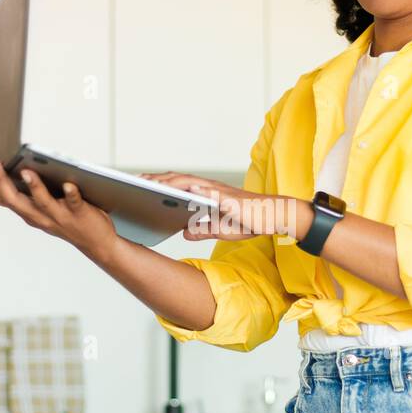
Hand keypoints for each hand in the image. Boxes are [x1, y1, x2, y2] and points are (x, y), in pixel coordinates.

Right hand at [0, 158, 117, 259]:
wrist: (97, 244)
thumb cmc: (68, 223)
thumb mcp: (40, 216)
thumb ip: (23, 205)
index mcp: (31, 215)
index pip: (6, 198)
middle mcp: (42, 217)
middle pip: (17, 200)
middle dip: (2, 182)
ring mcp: (60, 216)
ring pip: (43, 202)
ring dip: (34, 187)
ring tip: (26, 172)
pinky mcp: (80, 214)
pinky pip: (74, 203)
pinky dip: (71, 194)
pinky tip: (68, 185)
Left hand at [138, 172, 297, 242]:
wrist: (276, 216)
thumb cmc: (251, 220)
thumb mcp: (222, 229)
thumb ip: (204, 229)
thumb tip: (185, 233)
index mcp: (207, 194)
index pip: (178, 185)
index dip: (159, 183)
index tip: (140, 183)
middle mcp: (211, 188)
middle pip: (179, 180)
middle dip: (157, 179)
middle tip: (136, 180)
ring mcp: (220, 192)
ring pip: (191, 182)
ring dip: (170, 181)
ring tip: (151, 182)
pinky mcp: (231, 200)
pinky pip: (212, 193)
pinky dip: (197, 189)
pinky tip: (184, 188)